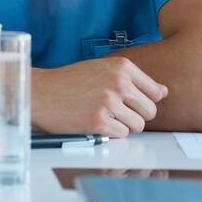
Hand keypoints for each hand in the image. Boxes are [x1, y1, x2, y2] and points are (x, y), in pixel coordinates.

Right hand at [33, 56, 168, 137]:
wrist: (38, 93)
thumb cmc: (68, 82)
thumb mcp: (101, 70)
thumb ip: (132, 79)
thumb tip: (163, 92)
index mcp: (121, 66)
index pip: (155, 92)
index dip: (142, 101)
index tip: (126, 102)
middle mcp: (118, 82)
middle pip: (150, 111)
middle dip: (135, 116)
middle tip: (112, 112)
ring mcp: (108, 102)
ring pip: (138, 126)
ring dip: (122, 126)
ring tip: (101, 116)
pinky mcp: (99, 122)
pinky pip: (122, 135)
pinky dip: (110, 134)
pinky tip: (93, 123)